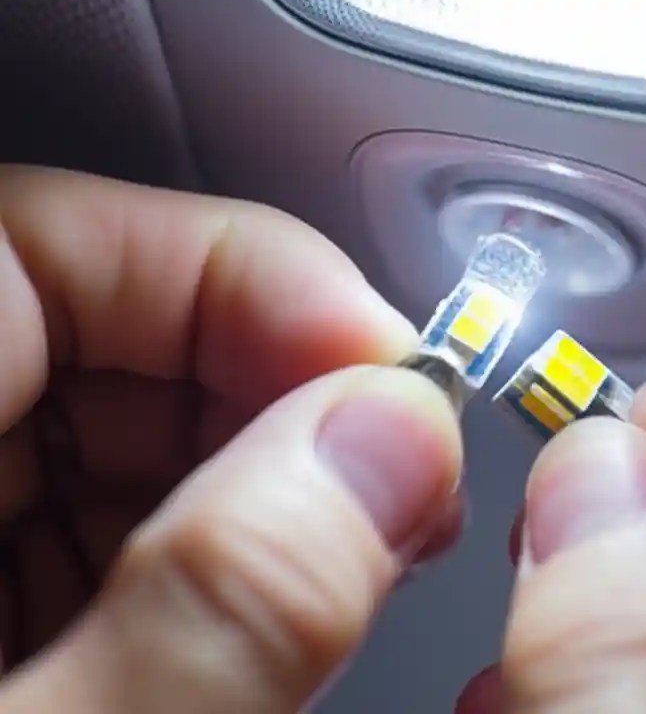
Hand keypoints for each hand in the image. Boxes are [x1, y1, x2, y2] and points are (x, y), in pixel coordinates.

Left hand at [0, 166, 463, 711]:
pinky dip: (221, 555)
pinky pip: (104, 529)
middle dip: (280, 390)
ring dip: (272, 478)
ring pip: (118, 435)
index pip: (30, 245)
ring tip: (374, 538)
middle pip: (99, 336)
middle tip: (404, 469)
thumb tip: (394, 448)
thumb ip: (225, 605)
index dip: (237, 272)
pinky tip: (294, 599)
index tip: (386, 367)